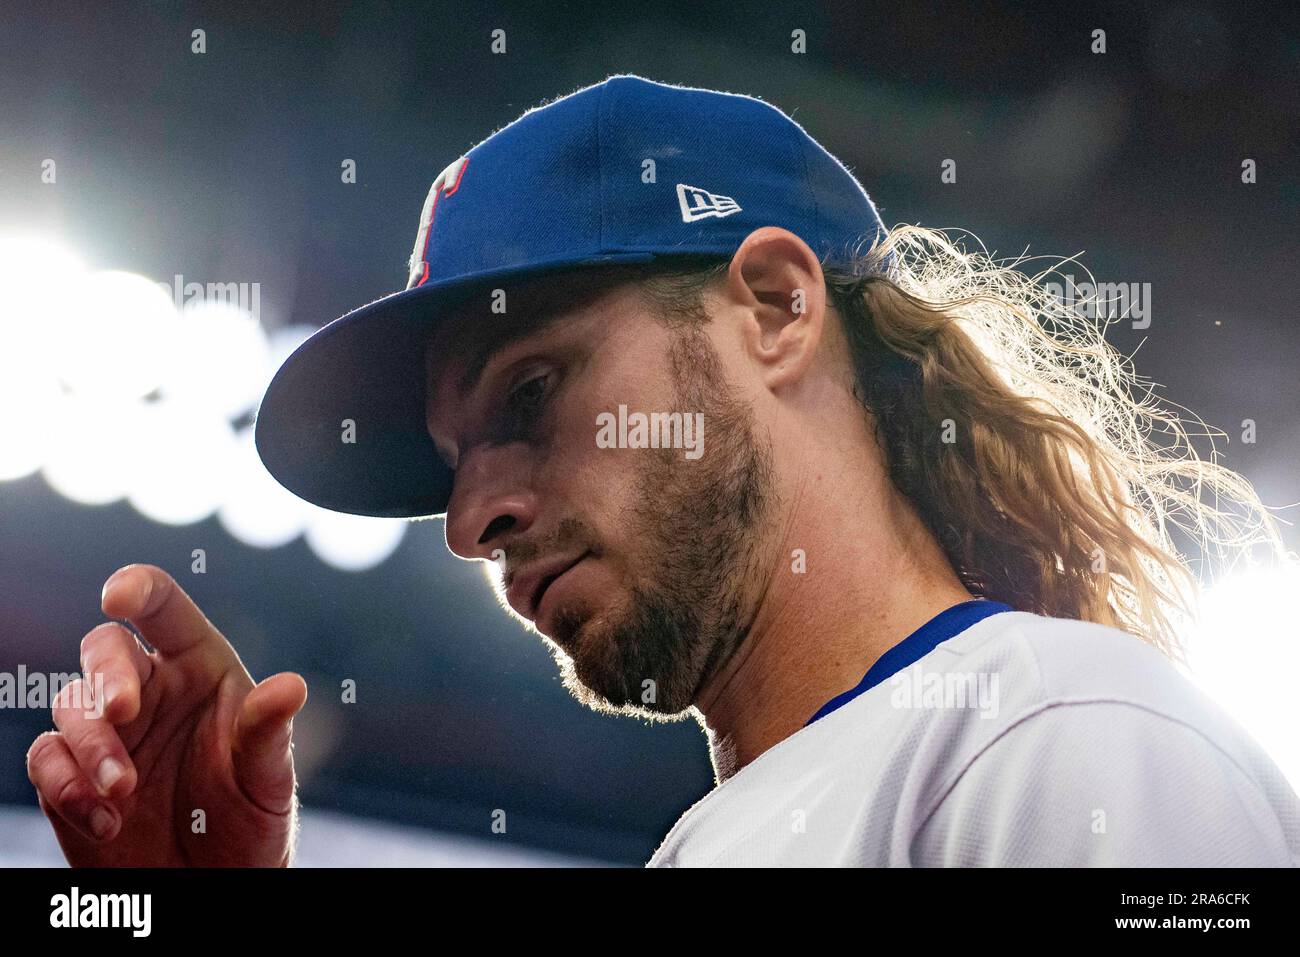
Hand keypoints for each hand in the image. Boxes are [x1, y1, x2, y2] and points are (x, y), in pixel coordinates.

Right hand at [26, 564, 306, 865]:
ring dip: (91, 745)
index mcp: (198, 666)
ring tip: (124, 790)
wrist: (214, 882)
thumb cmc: (250, 815)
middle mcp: (148, 688)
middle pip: (104, 649)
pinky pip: (47, 761)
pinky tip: (106, 820)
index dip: (139, 589)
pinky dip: (67, 786)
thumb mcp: (268, 777)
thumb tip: (291, 686)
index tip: (118, 595)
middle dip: (108, 676)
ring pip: (70, 705)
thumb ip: (268, 731)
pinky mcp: (71, 776)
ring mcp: (106, 732)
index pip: (164, 609)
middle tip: (123, 711)